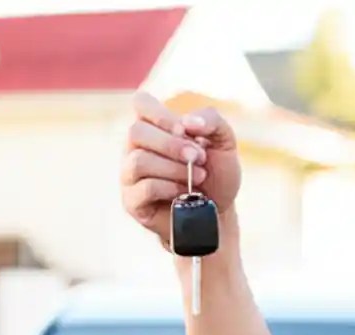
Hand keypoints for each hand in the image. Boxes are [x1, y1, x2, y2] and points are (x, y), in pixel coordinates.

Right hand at [121, 91, 241, 245]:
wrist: (219, 211)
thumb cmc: (217, 173)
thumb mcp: (224, 142)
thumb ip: (211, 121)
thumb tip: (187, 122)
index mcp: (154, 127)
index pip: (140, 103)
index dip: (161, 114)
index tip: (184, 130)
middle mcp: (136, 147)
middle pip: (137, 132)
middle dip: (172, 145)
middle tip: (199, 158)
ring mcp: (130, 174)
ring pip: (139, 161)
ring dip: (174, 168)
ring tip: (198, 177)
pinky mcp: (132, 201)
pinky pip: (144, 188)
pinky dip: (169, 187)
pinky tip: (184, 192)